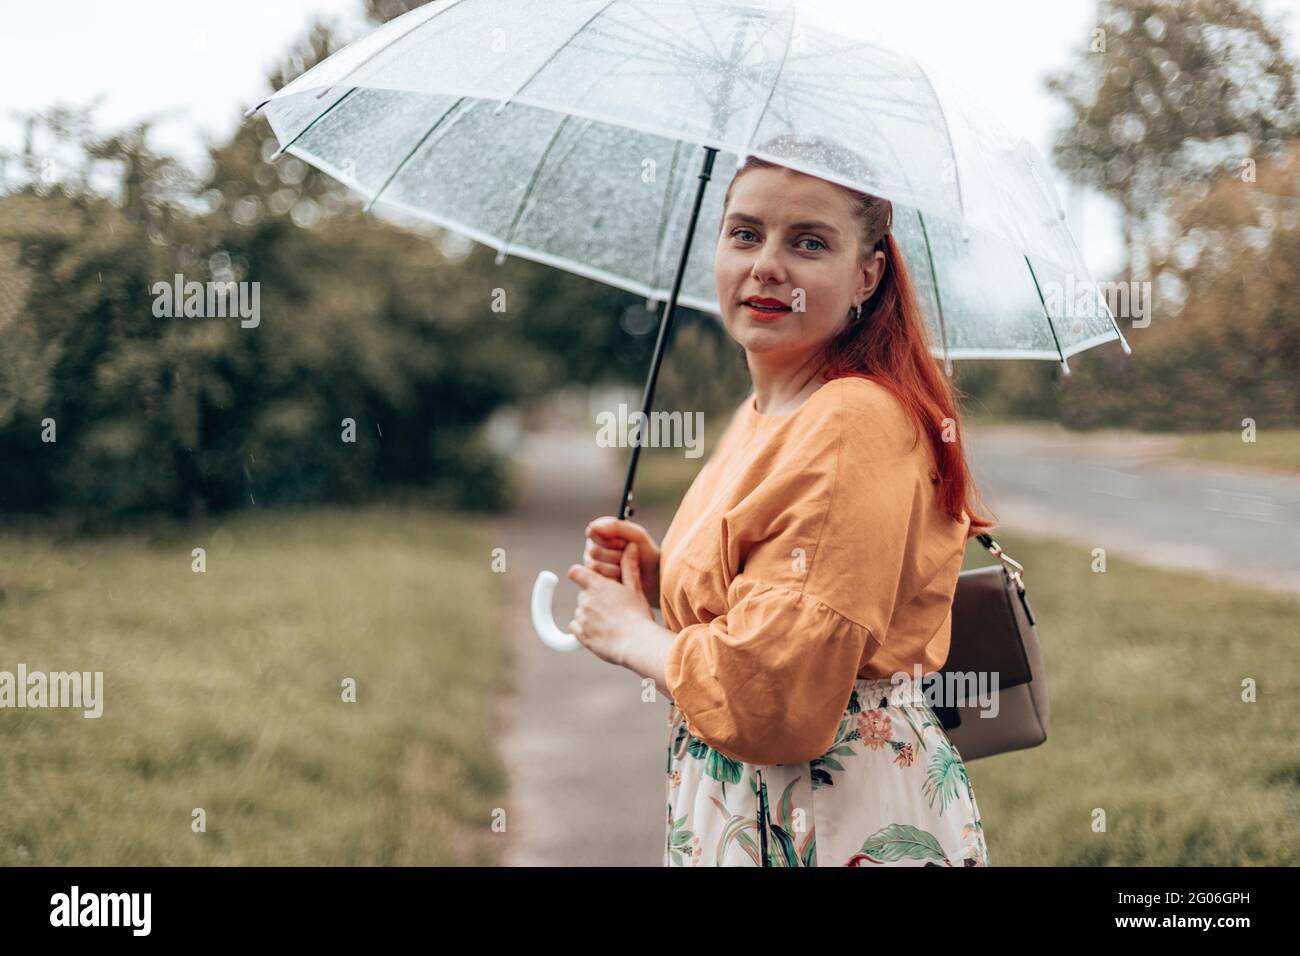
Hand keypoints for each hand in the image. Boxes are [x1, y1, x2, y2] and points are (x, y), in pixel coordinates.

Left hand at [567, 540, 655, 666]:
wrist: (637, 644)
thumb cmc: (639, 615)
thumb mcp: (636, 588)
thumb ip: (629, 567)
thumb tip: (630, 545)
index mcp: (598, 585)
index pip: (576, 572)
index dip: (580, 575)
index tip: (587, 579)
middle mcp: (586, 600)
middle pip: (583, 595)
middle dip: (593, 600)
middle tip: (612, 609)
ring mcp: (582, 618)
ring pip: (581, 612)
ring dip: (590, 615)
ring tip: (611, 623)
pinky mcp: (581, 635)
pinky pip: (576, 628)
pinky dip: (584, 630)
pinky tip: (602, 633)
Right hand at [583, 516, 661, 608]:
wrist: (655, 577)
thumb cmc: (647, 553)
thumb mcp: (637, 535)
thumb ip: (616, 527)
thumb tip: (592, 526)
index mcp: (602, 532)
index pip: (592, 532)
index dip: (608, 540)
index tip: (624, 543)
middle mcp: (594, 547)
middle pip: (594, 551)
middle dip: (616, 555)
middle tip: (629, 556)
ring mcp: (593, 564)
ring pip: (595, 566)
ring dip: (616, 568)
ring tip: (628, 567)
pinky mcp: (597, 580)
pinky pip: (599, 579)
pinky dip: (615, 578)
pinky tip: (623, 577)